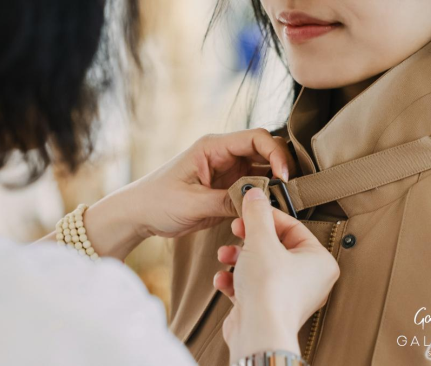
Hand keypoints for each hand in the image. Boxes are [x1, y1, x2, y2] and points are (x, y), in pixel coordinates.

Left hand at [64, 128, 295, 259]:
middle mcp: (224, 154)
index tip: (284, 177)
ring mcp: (228, 171)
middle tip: (290, 191)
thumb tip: (260, 203)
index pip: (256, 137)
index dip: (276, 154)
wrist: (139, 214)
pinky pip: (254, 187)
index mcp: (213, 147)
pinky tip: (271, 209)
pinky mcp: (228, 187)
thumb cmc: (158, 202)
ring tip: (284, 203)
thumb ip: (227, 201)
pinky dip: (265, 196)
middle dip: (281, 167)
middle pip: (265, 150)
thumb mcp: (193, 204)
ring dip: (275, 183)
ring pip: (263, 170)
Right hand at [214, 188, 339, 362]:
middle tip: (236, 230)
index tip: (250, 209)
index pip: (293, 227)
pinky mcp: (268, 308)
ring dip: (238, 259)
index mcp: (319, 261)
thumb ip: (257, 214)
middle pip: (274, 246)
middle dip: (248, 239)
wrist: (257, 333)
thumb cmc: (270, 290)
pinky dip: (235, 281)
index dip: (267, 216)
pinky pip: (251, 286)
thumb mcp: (260, 240)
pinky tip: (224, 279)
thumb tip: (256, 193)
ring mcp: (288, 296)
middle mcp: (308, 280)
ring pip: (260, 266)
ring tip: (225, 256)